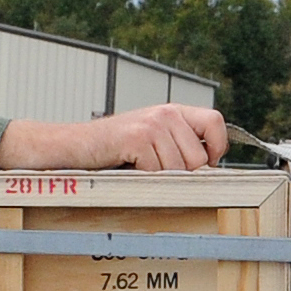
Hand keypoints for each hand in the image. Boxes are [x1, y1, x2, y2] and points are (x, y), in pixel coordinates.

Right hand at [0, 103, 228, 170]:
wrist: (73, 146)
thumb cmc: (112, 150)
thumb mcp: (152, 142)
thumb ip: (179, 147)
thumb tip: (211, 171)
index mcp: (173, 111)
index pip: (216, 122)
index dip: (217, 148)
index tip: (205, 165)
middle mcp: (166, 113)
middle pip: (199, 158)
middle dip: (182, 175)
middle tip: (155, 172)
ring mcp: (152, 124)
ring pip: (179, 169)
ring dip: (159, 179)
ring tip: (138, 169)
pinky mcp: (137, 138)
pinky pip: (157, 172)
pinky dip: (143, 179)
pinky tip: (128, 168)